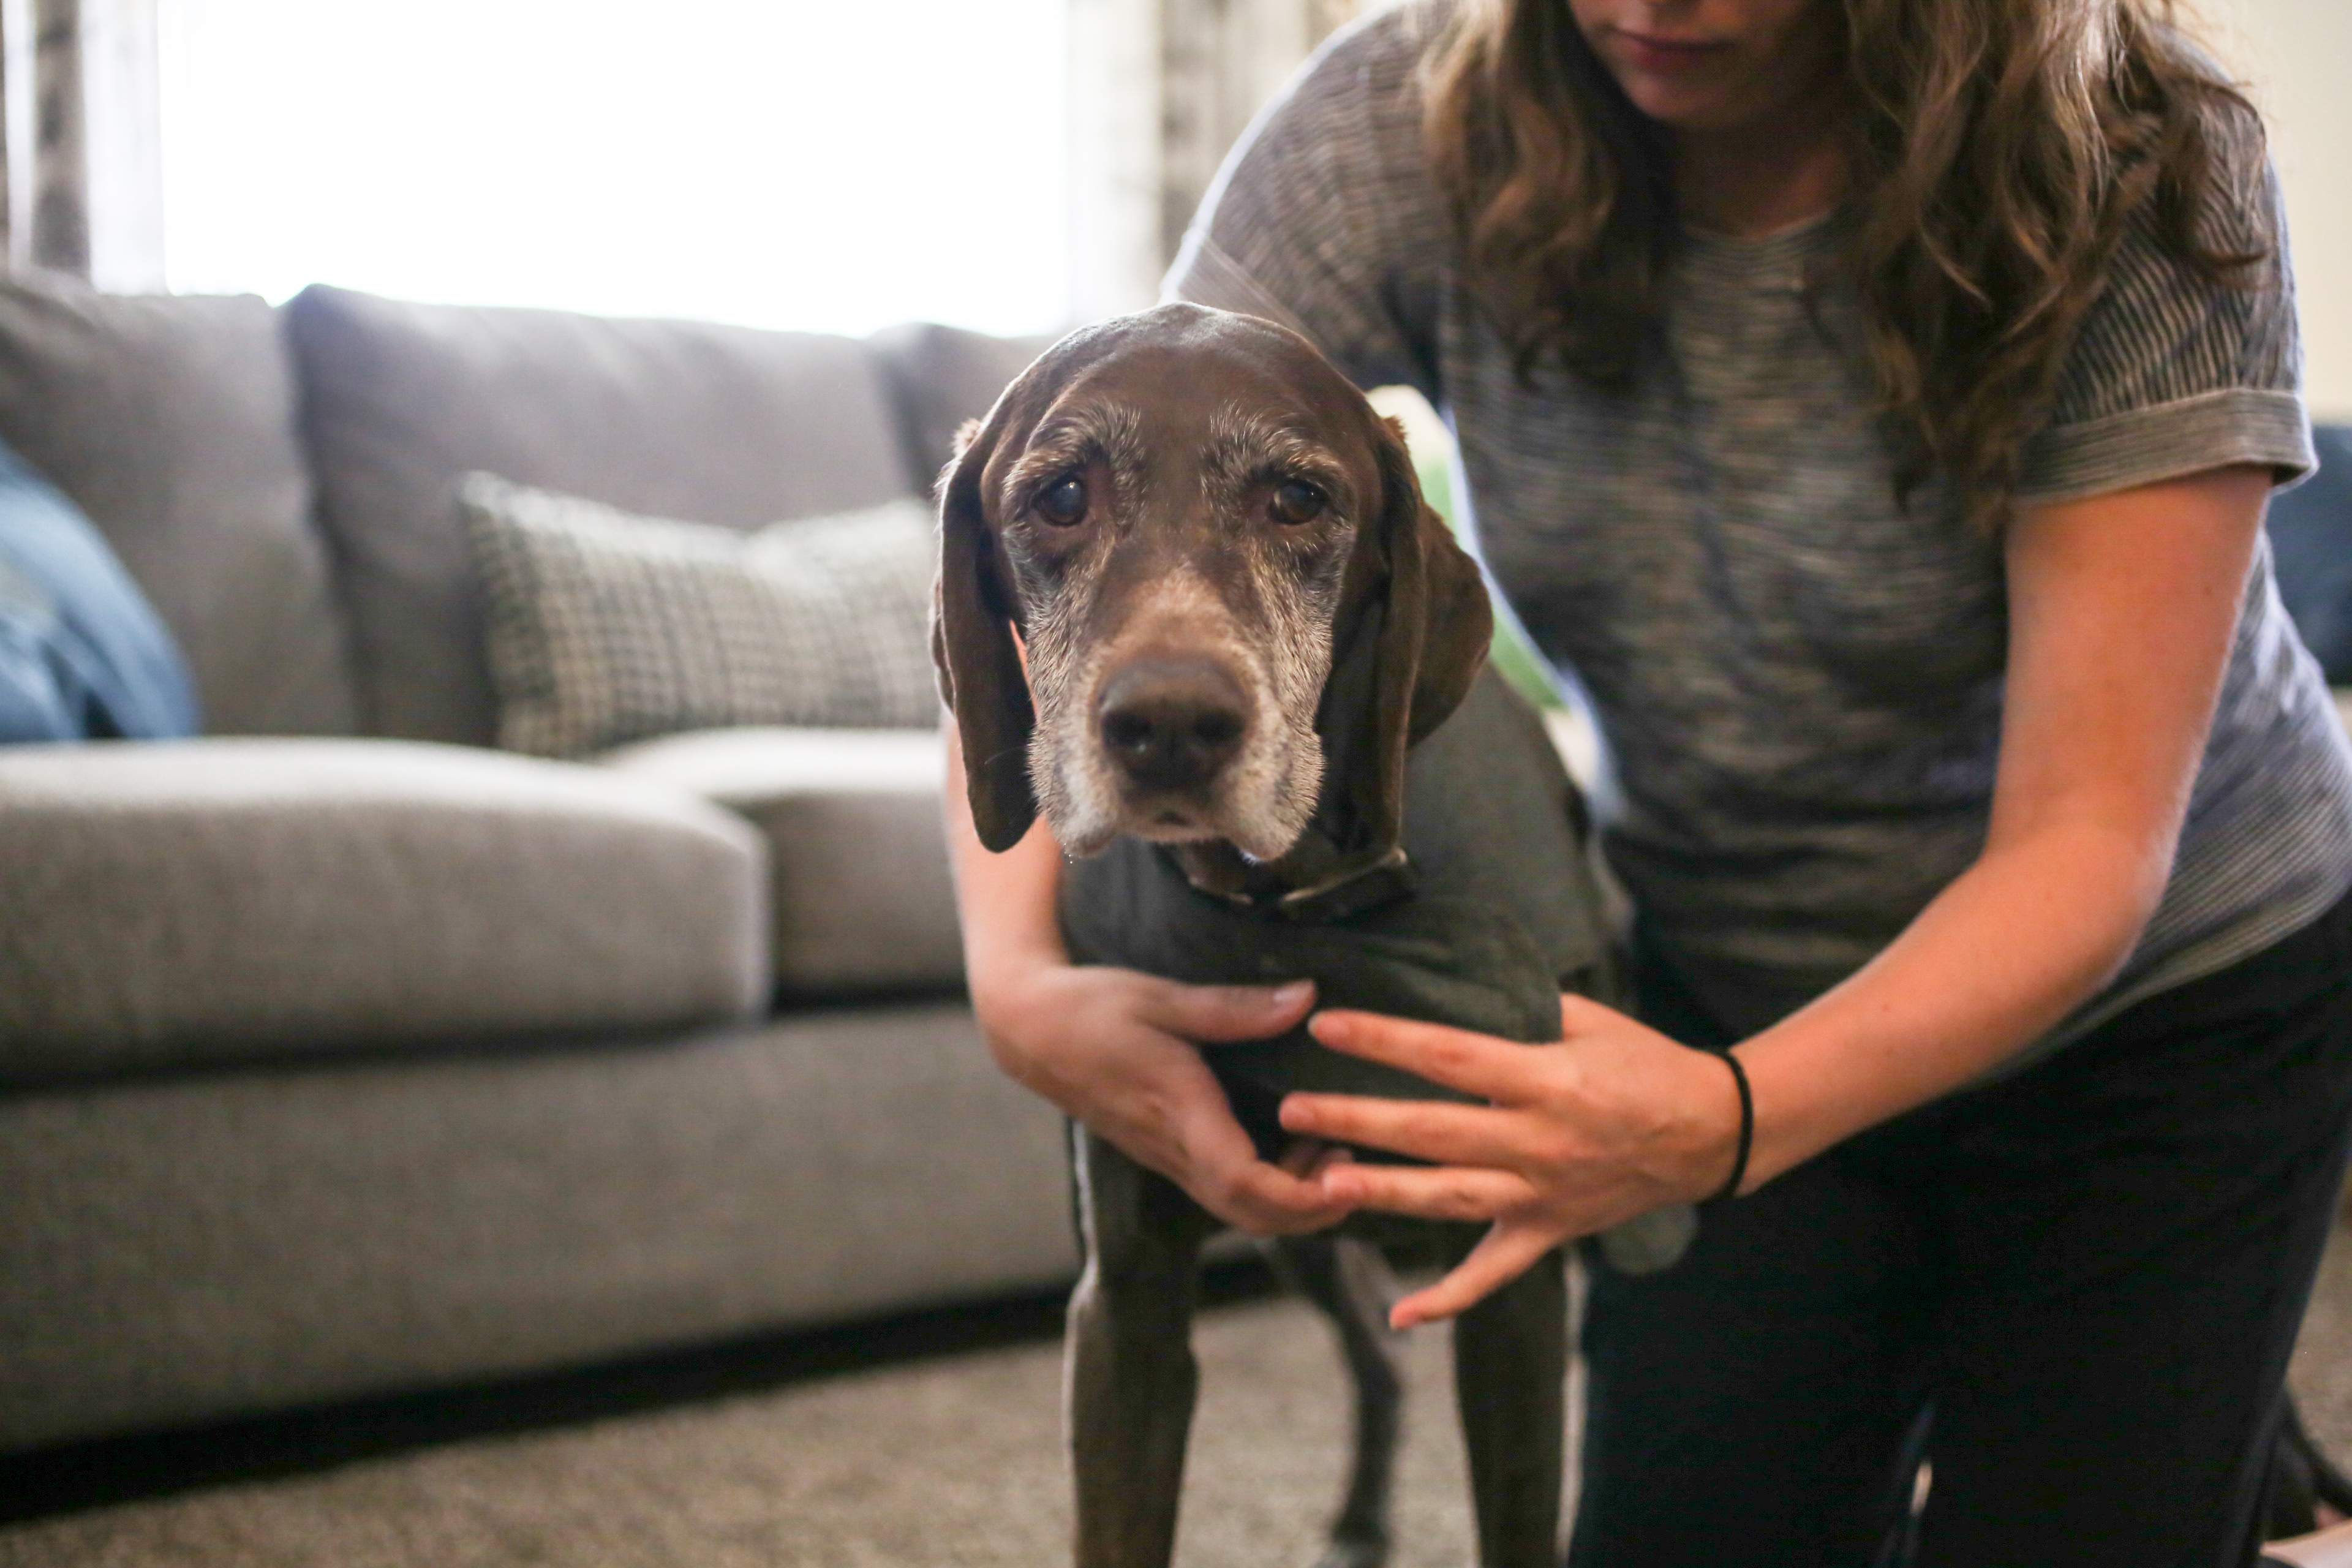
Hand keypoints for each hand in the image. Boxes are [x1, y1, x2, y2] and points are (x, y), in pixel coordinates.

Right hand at [973, 961, 1352, 1236]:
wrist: (1030, 1030)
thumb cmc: (1093, 1007)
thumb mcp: (1164, 997)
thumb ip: (1237, 1007)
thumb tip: (1308, 998)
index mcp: (1178, 1112)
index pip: (1245, 1184)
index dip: (1303, 1196)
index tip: (1349, 1177)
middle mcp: (1175, 1149)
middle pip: (1251, 1216)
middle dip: (1313, 1211)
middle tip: (1360, 1172)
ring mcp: (1168, 1157)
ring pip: (1239, 1210)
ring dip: (1294, 1199)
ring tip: (1336, 1154)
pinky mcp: (1166, 1153)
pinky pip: (1225, 1190)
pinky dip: (1270, 1185)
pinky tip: (1296, 1143)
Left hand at [1279, 994, 1743, 1326]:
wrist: (1711, 1131)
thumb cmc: (1646, 1063)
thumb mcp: (1590, 1019)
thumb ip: (1522, 1005)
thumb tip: (1456, 982)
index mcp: (1547, 1080)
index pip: (1448, 1057)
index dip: (1385, 1040)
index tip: (1329, 1025)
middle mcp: (1539, 1142)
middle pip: (1432, 1131)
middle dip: (1357, 1119)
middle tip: (1292, 1107)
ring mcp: (1542, 1195)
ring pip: (1448, 1199)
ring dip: (1383, 1194)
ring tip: (1321, 1181)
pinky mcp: (1549, 1232)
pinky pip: (1494, 1272)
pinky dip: (1449, 1299)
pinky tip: (1402, 1314)